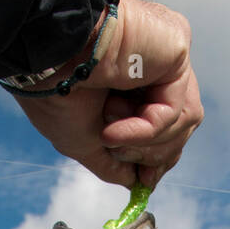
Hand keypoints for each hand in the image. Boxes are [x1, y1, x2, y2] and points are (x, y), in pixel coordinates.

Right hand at [10, 0, 202, 188]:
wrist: (44, 57)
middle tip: (119, 152)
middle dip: (153, 153)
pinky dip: (146, 130)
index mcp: (134, 80)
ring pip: (185, 120)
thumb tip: (134, 184)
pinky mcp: (175, 44)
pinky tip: (114, 130)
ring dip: (146, 142)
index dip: (160, 158)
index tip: (144, 181)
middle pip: (182, 126)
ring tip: (110, 133)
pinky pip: (177, 107)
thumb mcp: (82, 142)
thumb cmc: (54, 92)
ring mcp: (166, 53)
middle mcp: (155, 63)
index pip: (167, 125)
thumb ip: (111, 164)